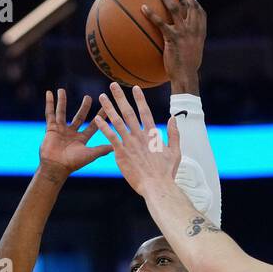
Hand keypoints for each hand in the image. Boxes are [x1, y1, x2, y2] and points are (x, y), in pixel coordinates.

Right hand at [39, 89, 112, 173]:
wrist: (56, 167)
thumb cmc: (73, 163)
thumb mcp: (90, 154)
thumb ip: (102, 149)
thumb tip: (118, 146)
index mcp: (82, 139)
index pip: (94, 125)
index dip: (100, 116)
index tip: (107, 107)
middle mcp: (72, 134)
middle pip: (79, 117)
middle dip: (84, 107)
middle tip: (88, 97)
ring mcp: (61, 130)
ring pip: (62, 112)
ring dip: (62, 101)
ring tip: (62, 90)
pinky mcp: (51, 129)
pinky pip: (50, 113)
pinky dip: (49, 103)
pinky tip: (50, 93)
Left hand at [94, 82, 181, 197]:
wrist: (157, 186)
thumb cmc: (166, 172)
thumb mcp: (175, 151)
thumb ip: (174, 133)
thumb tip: (173, 118)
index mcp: (152, 134)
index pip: (145, 112)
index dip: (139, 99)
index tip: (134, 88)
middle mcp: (139, 136)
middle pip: (128, 112)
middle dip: (120, 97)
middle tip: (113, 85)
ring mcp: (129, 144)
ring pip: (117, 121)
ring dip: (109, 108)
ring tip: (102, 97)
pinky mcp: (121, 153)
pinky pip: (110, 137)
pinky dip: (104, 127)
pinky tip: (97, 118)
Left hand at [141, 0, 205, 91]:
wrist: (186, 77)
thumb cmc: (187, 71)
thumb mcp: (193, 55)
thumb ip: (189, 46)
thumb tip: (182, 45)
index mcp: (200, 33)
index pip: (201, 13)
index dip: (195, 3)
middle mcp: (193, 30)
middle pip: (190, 6)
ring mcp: (183, 33)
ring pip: (175, 9)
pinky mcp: (172, 38)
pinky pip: (160, 22)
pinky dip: (151, 14)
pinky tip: (143, 8)